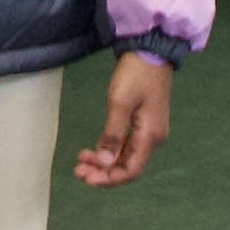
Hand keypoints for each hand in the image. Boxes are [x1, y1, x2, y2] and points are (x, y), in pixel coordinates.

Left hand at [73, 52, 173, 189]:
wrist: (150, 50)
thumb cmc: (136, 74)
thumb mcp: (120, 103)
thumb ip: (112, 135)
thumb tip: (105, 163)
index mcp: (150, 136)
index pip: (131, 170)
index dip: (109, 178)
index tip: (87, 178)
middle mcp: (152, 138)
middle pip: (127, 165)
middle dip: (102, 171)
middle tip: (78, 170)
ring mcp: (148, 130)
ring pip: (125, 155)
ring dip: (104, 161)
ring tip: (80, 161)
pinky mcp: (142, 121)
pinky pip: (125, 143)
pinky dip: (109, 149)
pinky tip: (93, 149)